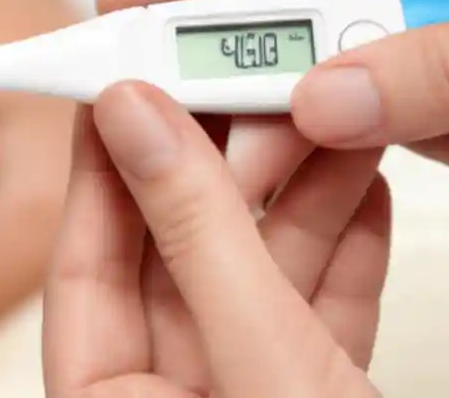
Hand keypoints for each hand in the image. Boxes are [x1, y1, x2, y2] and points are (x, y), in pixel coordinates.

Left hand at [43, 82, 387, 396]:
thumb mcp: (260, 360)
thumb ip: (200, 239)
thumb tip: (137, 121)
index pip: (84, 266)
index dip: (105, 167)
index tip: (127, 83)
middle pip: (179, 257)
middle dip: (225, 166)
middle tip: (248, 81)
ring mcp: (248, 396)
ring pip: (258, 278)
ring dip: (302, 195)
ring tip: (328, 114)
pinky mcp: (321, 397)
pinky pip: (321, 315)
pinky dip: (345, 254)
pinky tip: (364, 188)